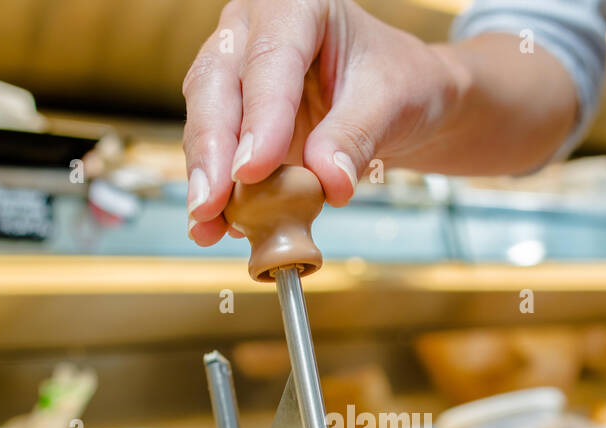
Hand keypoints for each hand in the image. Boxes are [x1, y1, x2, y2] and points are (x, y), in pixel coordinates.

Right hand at [181, 0, 468, 244]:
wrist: (398, 103)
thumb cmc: (400, 83)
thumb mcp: (392, 103)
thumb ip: (356, 136)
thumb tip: (327, 182)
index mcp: (298, 5)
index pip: (271, 59)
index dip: (260, 117)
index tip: (253, 170)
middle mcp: (254, 31)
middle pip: (217, 85)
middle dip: (213, 150)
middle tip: (212, 203)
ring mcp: (236, 73)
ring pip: (206, 120)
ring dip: (205, 177)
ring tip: (208, 224)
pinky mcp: (232, 118)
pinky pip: (214, 153)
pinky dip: (216, 193)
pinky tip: (216, 227)